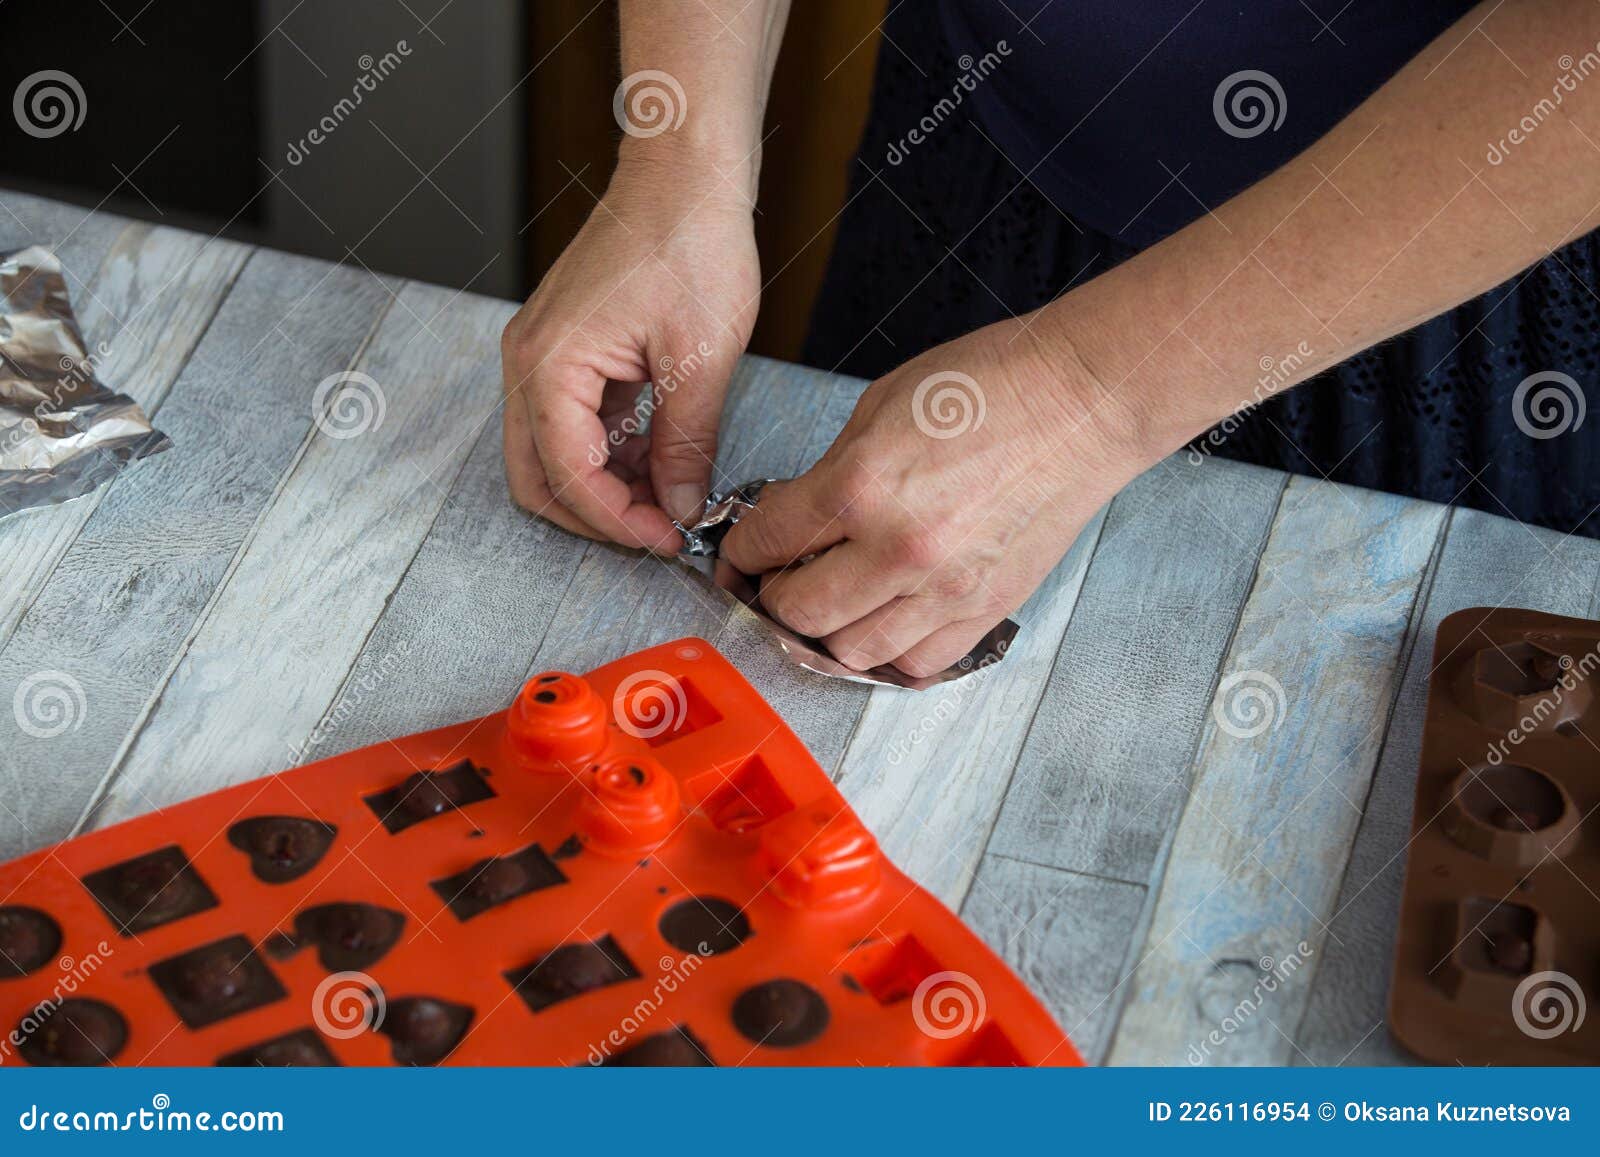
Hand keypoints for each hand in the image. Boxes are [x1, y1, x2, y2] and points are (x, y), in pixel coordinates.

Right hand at [501, 154, 759, 551]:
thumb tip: (678, 507)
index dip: (619, 522)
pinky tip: (658, 456)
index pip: (568, 477)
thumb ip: (685, 444)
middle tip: (659, 532)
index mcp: (549, 365)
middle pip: (538, 479)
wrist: (683, 174)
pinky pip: (570, 423)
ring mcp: (540, 354)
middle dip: (598, 516)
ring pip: (551, 455)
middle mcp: (527, 362)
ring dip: (603, 486)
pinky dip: (608, 451)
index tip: (669, 540)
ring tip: (668, 496)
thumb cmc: (690, 242)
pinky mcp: (562, 349)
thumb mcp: (700, 358)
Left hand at [720, 322, 1149, 677]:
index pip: (766, 542)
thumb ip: (828, 472)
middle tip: (778, 578)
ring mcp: (945, 590)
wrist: (1082, 403)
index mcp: (859, 488)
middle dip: (775, 596)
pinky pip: (917, 664)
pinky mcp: (986, 610)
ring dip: (827, 632)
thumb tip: (794, 518)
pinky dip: (889, 652)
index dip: (741, 549)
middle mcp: (897, 551)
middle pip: (799, 613)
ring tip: (830, 602)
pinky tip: (884, 621)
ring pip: (852, 652)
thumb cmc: (989, 387)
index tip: (741, 551)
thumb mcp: (878, 406)